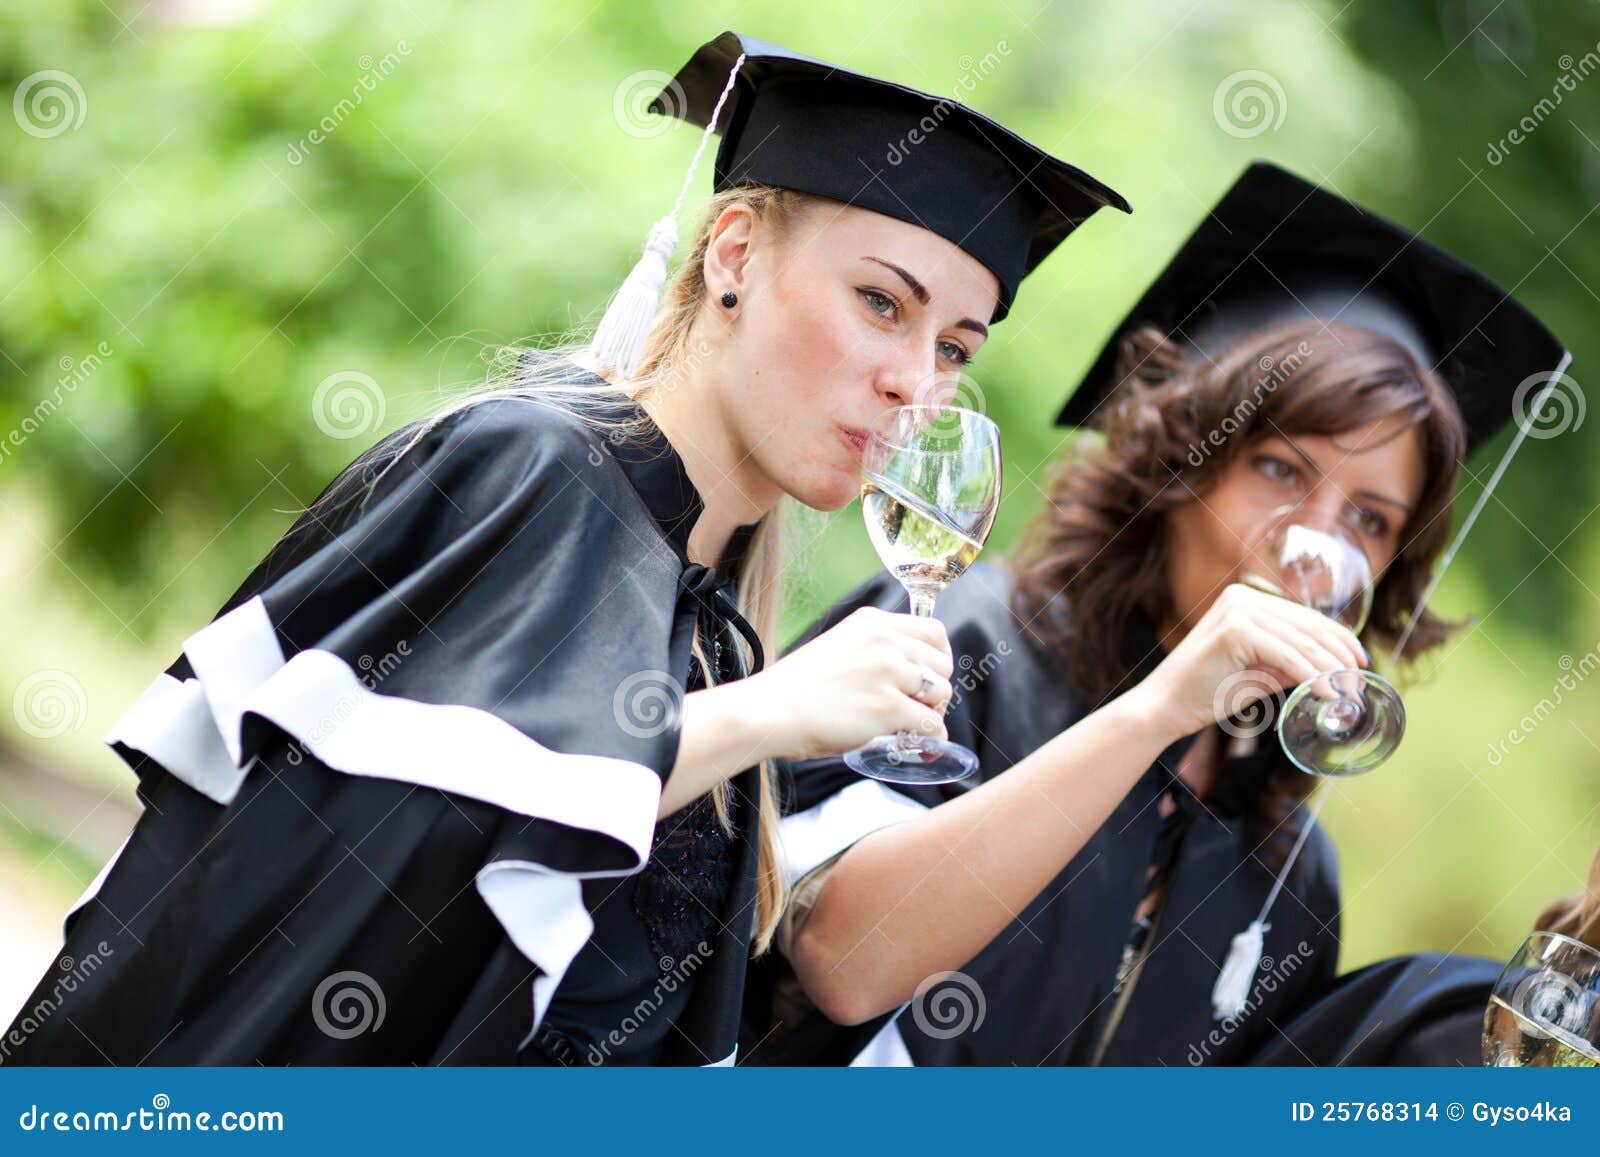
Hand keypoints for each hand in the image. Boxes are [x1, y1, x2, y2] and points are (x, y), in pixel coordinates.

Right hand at [742, 606, 955, 760]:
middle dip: (936, 690)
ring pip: (942, 693)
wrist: (770, 711)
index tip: (928, 679)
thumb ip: (875, 649)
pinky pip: (931, 725)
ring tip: (910, 727)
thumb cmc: (799, 689)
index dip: (938, 659)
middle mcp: (884, 641)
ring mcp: (888, 672)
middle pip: (943, 664)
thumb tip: (913, 674)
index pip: (934, 632)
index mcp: (873, 622)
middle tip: (916, 709)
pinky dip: (931, 740)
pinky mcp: (888, 707)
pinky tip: (919, 747)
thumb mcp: (841, 647)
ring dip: (931, 714)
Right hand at [1124, 582, 1368, 746]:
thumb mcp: (1259, 672)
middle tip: (1360, 684)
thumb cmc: (1208, 691)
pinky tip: (1327, 694)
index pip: (1305, 618)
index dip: (1339, 640)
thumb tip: (1334, 670)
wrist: (1165, 706)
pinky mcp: (1235, 630)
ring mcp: (1237, 610)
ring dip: (1331, 671)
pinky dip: (1311, 677)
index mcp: (1246, 601)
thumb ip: (1291, 663)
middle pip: (1308, 627)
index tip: (1360, 664)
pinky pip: (1286, 656)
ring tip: (1349, 694)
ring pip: (1301, 642)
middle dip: (1340, 658)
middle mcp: (1242, 597)